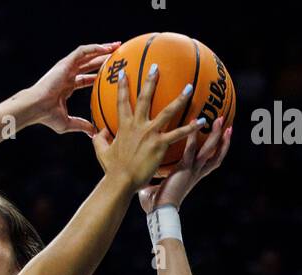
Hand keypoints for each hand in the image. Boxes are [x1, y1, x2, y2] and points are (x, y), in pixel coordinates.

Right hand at [26, 44, 121, 135]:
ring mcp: (66, 67)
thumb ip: (81, 125)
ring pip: (88, 54)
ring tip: (116, 46)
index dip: (99, 75)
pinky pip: (82, 51)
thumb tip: (93, 133)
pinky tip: (106, 48)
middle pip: (89, 63)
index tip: (112, 75)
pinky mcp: (65, 62)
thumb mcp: (68, 123)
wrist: (36, 108)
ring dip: (103, 49)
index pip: (87, 78)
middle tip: (118, 56)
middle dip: (103, 58)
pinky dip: (95, 48)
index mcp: (67, 86)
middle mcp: (68, 74)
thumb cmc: (47, 116)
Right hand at [94, 64, 202, 189]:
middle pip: (145, 98)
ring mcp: (150, 133)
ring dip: (179, 99)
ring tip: (189, 87)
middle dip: (150, 81)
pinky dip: (190, 128)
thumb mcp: (101, 152)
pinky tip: (201, 121)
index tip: (125, 72)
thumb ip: (100, 139)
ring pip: (167, 111)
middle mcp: (137, 125)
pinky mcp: (159, 144)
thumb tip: (100, 130)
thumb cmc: (112, 170)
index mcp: (124, 126)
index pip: (123, 101)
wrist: (120, 181)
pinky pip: (178, 134)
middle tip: (156, 67)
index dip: (123, 86)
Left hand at [138, 116, 231, 212]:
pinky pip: (191, 149)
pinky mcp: (184, 169)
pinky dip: (192, 136)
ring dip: (215, 134)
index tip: (222, 140)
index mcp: (193, 177)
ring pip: (209, 150)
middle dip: (223, 141)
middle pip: (216, 155)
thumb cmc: (156, 205)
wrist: (160, 213)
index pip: (210, 163)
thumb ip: (153, 180)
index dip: (218, 152)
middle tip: (228, 125)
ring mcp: (192, 171)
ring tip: (219, 119)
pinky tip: (193, 121)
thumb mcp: (156, 189)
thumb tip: (142, 176)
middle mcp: (196, 173)